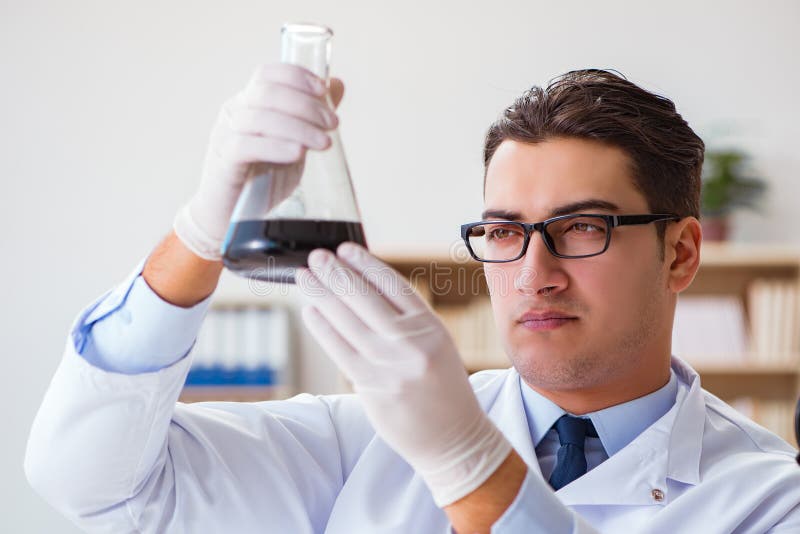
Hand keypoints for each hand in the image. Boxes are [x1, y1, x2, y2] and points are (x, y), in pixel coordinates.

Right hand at [174, 63, 344, 259]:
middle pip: (267, 92)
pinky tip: (297, 154)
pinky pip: (246, 146)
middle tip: (332, 123)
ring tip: (324, 142)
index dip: (296, 76)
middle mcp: (234, 113)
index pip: (268, 74)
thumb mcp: (292, 140)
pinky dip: (275, 147)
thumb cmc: (262, 176)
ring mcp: (225, 136)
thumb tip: (335, 84)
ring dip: (298, 127)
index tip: (323, 91)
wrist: (229, 216)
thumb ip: (310, 114)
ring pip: (259, 117)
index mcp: (249, 103)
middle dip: (306, 105)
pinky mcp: (224, 162)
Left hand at [296, 243, 511, 506]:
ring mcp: (391, 366)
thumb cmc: (445, 391)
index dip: (366, 264)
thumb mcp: (437, 346)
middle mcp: (411, 343)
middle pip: (365, 298)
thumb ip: (406, 323)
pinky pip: (341, 351)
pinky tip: (311, 311)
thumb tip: (361, 293)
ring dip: (322, 295)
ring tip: (305, 278)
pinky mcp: (373, 387)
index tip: (345, 250)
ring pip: (347, 321)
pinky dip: (323, 328)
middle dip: (336, 273)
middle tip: (316, 256)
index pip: (393, 285)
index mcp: (431, 327)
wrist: (455, 440)